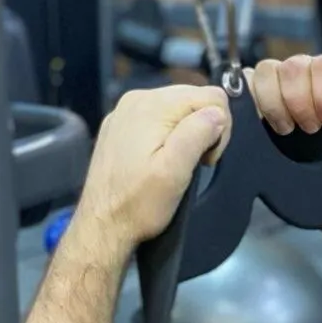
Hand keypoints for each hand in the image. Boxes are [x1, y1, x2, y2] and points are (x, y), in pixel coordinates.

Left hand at [72, 85, 230, 259]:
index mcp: (152, 104)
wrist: (101, 225)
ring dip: (186, 133)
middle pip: (195, 98)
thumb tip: (218, 113)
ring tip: (174, 165)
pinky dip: (167, 136)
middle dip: (203, 129)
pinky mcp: (120, 126)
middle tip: (191, 164)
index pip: (212, 96)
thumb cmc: (137, 204)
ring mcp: (126, 111)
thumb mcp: (174, 172)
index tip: (205, 159)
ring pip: (179, 108)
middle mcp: (137, 99)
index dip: (220, 129)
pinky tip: (157, 161)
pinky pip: (158, 118)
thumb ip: (198, 134)